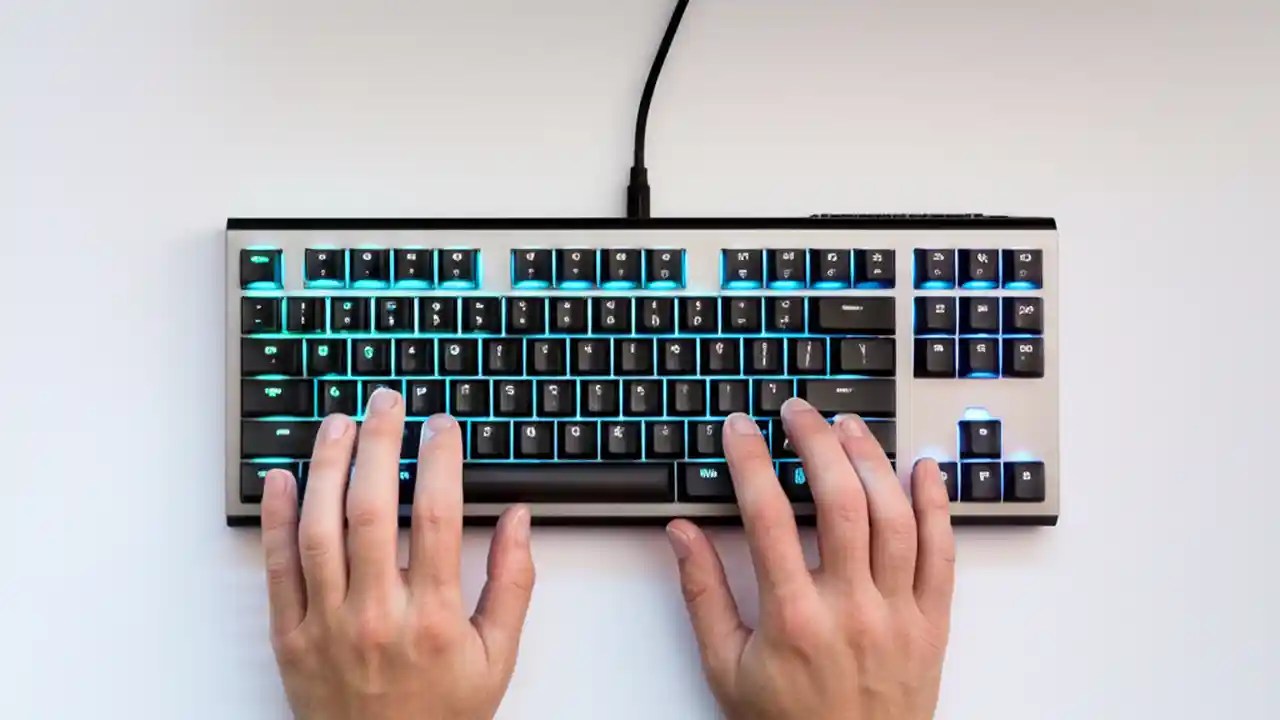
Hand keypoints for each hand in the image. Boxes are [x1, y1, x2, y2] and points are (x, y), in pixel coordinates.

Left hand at [259, 389, 534, 719]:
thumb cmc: (441, 714)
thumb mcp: (497, 657)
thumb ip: (513, 584)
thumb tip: (520, 520)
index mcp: (434, 618)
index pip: (439, 516)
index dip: (440, 460)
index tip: (442, 426)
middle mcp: (378, 615)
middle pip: (373, 509)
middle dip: (379, 443)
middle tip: (386, 403)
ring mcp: (327, 624)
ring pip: (320, 527)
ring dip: (327, 466)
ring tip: (338, 424)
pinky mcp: (289, 636)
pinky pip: (277, 567)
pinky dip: (276, 517)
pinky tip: (284, 477)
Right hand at [666, 398, 954, 719]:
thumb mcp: (726, 667)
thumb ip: (703, 595)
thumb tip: (681, 534)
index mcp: (793, 618)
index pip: (767, 517)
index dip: (750, 461)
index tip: (740, 429)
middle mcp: (850, 609)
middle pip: (840, 501)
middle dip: (816, 443)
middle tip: (798, 412)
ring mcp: (898, 615)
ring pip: (894, 518)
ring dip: (871, 461)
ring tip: (849, 427)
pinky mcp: (933, 624)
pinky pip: (944, 554)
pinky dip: (938, 505)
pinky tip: (922, 468)